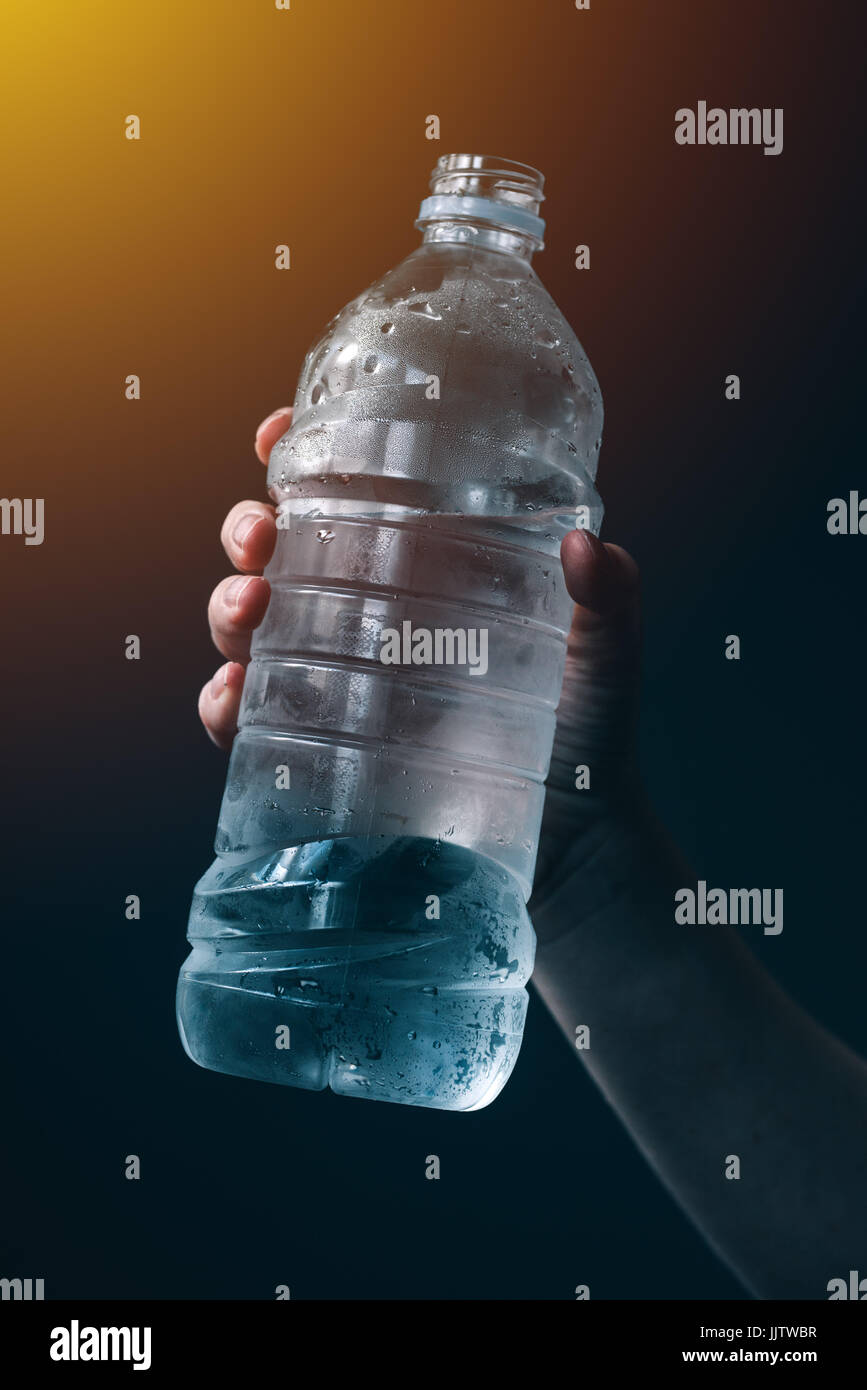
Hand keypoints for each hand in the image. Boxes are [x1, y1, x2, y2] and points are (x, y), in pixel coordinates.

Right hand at [199, 407, 645, 913]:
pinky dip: (226, 704)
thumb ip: (609, 602)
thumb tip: (590, 545)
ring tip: (250, 608)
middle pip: (280, 554)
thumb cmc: (585, 737)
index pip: (350, 499)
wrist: (572, 846)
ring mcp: (339, 683)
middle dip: (248, 529)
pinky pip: (251, 721)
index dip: (301, 457)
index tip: (278, 433)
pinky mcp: (322, 751)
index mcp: (425, 571)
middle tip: (259, 535)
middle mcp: (371, 618)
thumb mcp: (602, 658)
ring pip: (252, 627)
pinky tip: (236, 695)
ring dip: (228, 607)